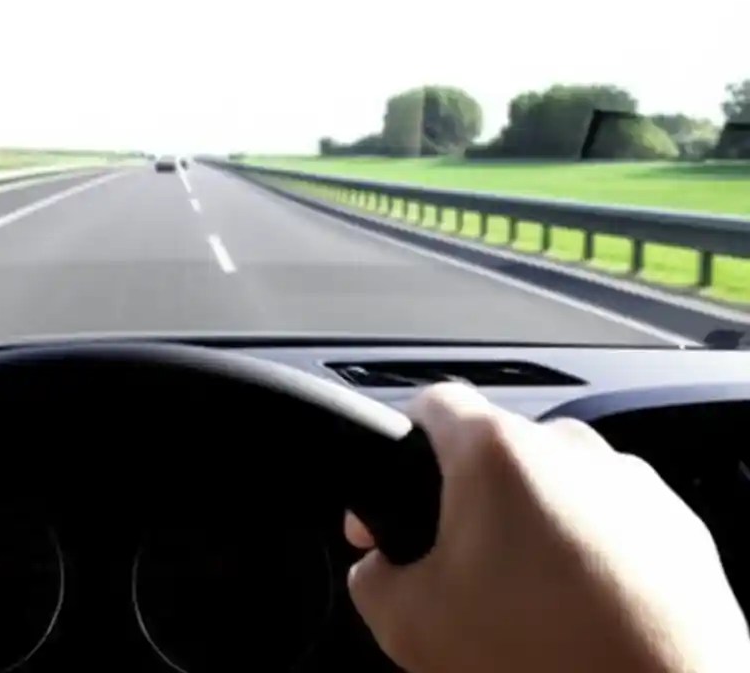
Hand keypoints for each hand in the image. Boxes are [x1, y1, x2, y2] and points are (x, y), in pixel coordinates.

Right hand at [346, 383, 749, 672]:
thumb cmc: (547, 659)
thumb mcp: (410, 626)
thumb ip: (371, 577)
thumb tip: (380, 569)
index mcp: (498, 454)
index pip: (432, 402)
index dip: (401, 448)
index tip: (398, 497)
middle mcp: (571, 449)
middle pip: (496, 454)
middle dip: (471, 505)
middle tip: (461, 572)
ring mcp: (633, 484)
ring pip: (557, 488)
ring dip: (533, 528)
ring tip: (529, 602)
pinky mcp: (677, 526)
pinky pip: (613, 523)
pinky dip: (591, 555)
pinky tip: (579, 612)